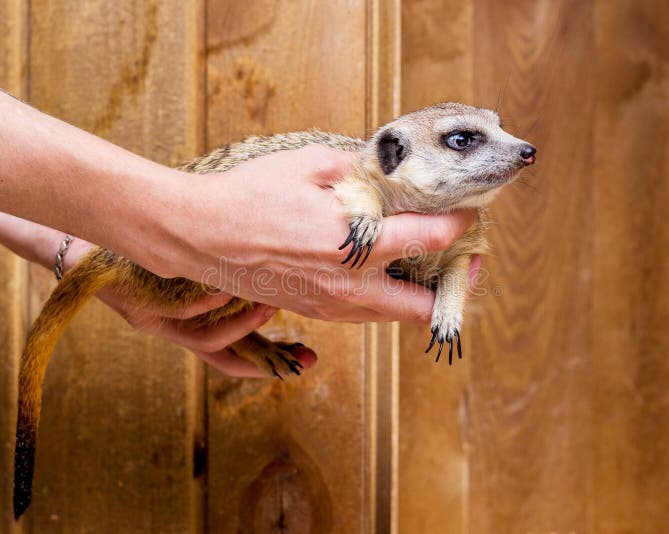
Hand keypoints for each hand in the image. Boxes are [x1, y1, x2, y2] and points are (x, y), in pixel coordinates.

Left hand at [62, 239, 317, 377]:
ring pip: (209, 339)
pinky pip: (183, 312)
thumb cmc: (145, 249)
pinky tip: (229, 284)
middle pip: (229, 359)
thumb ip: (225, 270)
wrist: (84, 243)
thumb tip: (270, 256)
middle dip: (268, 360)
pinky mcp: (142, 311)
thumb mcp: (191, 263)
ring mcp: (161, 325)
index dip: (274, 360)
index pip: (242, 353)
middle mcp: (179, 334)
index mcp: (194, 326)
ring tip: (270, 304)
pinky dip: (209, 301)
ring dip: (243, 325)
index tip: (308, 359)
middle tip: (305, 354)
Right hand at [145, 145, 479, 324]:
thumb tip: (391, 168)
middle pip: (427, 307)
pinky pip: (369, 314)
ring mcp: (334, 306)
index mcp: (355, 243)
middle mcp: (351, 285)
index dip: (460, 224)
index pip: (432, 240)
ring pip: (398, 316)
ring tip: (429, 262)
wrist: (200, 235)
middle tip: (464, 258)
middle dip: (455, 284)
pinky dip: (390, 297)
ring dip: (422, 293)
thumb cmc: (249, 196)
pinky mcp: (317, 312)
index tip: (469, 209)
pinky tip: (386, 270)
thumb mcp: (310, 164)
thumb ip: (360, 168)